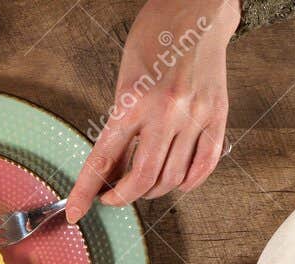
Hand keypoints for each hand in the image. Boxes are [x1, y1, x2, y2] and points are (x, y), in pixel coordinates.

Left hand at [66, 0, 237, 221]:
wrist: (196, 13)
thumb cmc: (154, 40)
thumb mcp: (124, 81)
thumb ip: (119, 127)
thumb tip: (111, 170)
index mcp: (133, 102)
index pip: (103, 160)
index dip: (87, 192)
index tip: (76, 212)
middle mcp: (166, 114)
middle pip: (142, 179)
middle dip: (122, 197)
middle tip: (113, 197)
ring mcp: (195, 117)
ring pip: (172, 179)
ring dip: (154, 191)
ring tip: (144, 186)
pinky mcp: (218, 117)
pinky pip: (204, 166)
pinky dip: (188, 183)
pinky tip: (177, 183)